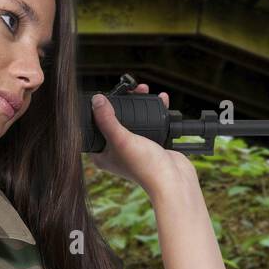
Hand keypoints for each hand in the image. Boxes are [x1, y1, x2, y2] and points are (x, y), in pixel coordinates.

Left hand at [89, 81, 196, 195]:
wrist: (174, 180)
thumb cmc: (144, 166)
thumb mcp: (121, 139)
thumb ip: (107, 119)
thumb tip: (96, 100)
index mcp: (102, 154)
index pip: (95, 126)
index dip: (99, 109)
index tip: (106, 94)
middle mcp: (116, 150)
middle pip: (116, 119)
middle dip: (124, 101)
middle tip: (130, 89)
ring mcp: (135, 147)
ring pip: (134, 118)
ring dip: (140, 102)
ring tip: (145, 90)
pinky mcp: (152, 143)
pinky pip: (151, 122)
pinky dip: (155, 110)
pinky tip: (161, 99)